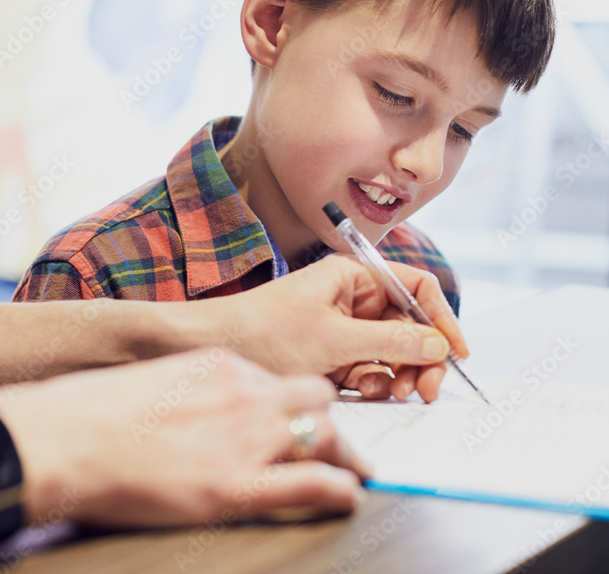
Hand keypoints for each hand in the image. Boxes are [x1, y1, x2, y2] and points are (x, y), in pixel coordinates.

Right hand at [0, 350, 367, 526]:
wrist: (61, 439)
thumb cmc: (90, 411)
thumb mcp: (154, 381)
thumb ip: (193, 391)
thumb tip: (204, 410)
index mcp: (219, 365)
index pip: (282, 380)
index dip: (296, 403)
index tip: (300, 417)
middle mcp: (242, 393)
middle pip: (318, 400)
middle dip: (330, 422)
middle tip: (338, 446)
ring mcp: (243, 438)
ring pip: (325, 434)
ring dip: (343, 454)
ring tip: (351, 472)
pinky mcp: (235, 485)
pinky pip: (312, 482)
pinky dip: (339, 489)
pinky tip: (347, 496)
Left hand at [205, 254, 466, 401]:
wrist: (213, 350)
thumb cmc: (264, 332)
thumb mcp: (333, 339)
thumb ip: (390, 343)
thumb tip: (438, 346)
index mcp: (353, 277)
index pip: (416, 287)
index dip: (441, 318)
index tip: (457, 353)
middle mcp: (352, 298)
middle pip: (410, 326)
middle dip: (421, 358)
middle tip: (426, 391)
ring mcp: (343, 328)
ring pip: (392, 353)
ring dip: (397, 375)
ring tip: (389, 392)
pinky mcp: (332, 356)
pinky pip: (370, 370)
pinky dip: (373, 383)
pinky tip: (361, 392)